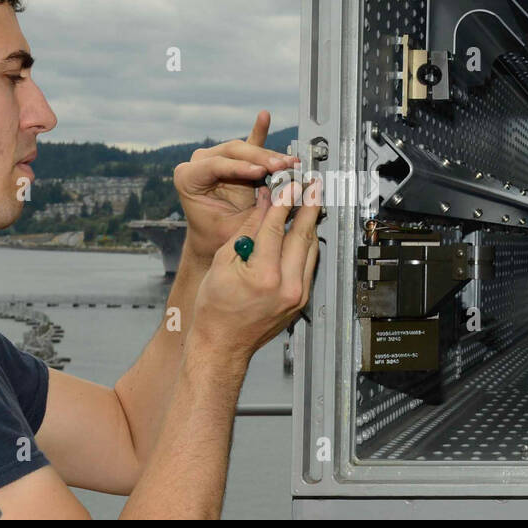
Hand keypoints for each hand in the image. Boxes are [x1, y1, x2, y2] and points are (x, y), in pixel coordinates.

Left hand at [173, 110, 299, 262]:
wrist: (212, 238)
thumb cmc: (216, 234)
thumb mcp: (234, 229)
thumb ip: (255, 214)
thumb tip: (282, 198)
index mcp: (188, 177)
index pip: (216, 165)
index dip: (240, 168)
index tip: (261, 173)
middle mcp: (199, 163)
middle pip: (232, 152)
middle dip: (260, 159)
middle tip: (281, 166)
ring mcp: (216, 157)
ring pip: (245, 149)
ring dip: (269, 156)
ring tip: (289, 162)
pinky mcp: (234, 159)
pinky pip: (249, 143)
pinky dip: (258, 131)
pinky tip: (264, 117)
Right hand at [189, 179, 321, 362]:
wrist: (222, 343)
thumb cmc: (215, 308)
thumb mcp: (223, 261)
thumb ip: (247, 230)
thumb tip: (263, 204)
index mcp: (263, 275)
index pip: (277, 227)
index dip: (283, 201)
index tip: (288, 184)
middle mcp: (286, 286)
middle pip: (302, 235)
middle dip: (308, 206)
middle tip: (312, 186)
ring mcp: (297, 295)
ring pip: (310, 249)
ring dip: (311, 223)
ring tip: (311, 202)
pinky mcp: (301, 301)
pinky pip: (308, 265)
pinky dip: (307, 245)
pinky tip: (304, 231)